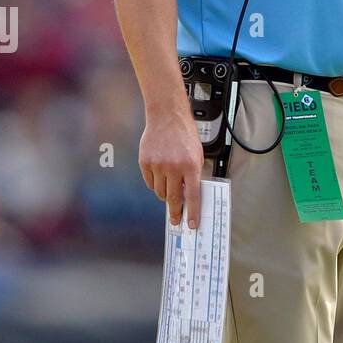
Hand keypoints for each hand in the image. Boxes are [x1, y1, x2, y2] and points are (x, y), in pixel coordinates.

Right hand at [139, 107, 204, 228]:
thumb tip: (190, 197)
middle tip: (176, 220)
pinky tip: (160, 176)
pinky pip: (150, 182)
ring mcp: (158, 165)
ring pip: (160, 192)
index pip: (193, 196)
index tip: (192, 225)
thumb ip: (193, 175)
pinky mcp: (145, 162)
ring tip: (170, 187)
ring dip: (165, 194)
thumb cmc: (184, 135)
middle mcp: (174, 167)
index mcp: (191, 166)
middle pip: (174, 198)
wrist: (167, 117)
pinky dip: (155, 183)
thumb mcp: (197, 155)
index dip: (193, 213)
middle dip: (176, 212)